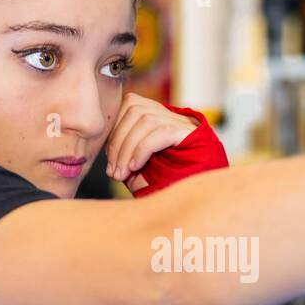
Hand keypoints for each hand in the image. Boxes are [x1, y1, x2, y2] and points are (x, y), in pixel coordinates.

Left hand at [104, 93, 227, 196]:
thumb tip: (103, 147)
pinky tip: (136, 166)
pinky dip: (142, 149)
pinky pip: (160, 131)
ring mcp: (182, 121)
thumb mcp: (140, 169)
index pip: (128, 106)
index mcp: (157, 117)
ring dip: (127, 148)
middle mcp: (171, 114)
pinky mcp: (189, 132)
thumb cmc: (168, 183)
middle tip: (114, 172)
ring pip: (144, 119)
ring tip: (123, 174)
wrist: (200, 198)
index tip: (110, 161)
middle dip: (118, 142)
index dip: (114, 131)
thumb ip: (124, 153)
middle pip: (134, 109)